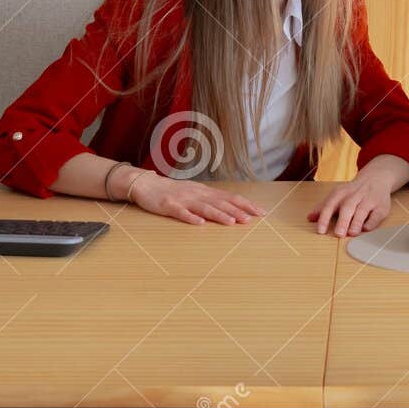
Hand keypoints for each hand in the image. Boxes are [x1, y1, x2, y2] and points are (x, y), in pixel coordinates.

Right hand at [127, 170, 265, 225]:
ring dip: (218, 215)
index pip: (230, 197)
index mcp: (205, 192)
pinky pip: (181, 212)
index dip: (246, 204)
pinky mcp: (169, 205)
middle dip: (237, 210)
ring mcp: (183, 199)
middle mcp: (197, 194)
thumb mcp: (195, 193)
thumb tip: (233, 209)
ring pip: (204, 207)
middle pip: (220, 202)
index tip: (261, 212)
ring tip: (231, 222)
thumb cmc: (174, 191)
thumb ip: (212, 201)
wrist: (147, 184)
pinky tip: (199, 223)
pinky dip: (190, 217)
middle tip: (252, 219)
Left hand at [307, 158, 407, 235]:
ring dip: (357, 222)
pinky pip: (376, 215)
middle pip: (347, 207)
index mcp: (341, 193)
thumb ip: (323, 207)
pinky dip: (372, 222)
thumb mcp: (337, 195)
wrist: (377, 177)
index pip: (330, 205)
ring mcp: (369, 200)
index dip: (324, 218)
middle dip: (343, 221)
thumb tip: (309, 218)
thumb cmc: (353, 191)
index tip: (320, 230)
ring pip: (362, 211)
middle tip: (338, 234)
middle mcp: (355, 195)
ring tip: (352, 233)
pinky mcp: (381, 206)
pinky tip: (366, 229)